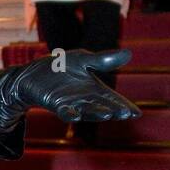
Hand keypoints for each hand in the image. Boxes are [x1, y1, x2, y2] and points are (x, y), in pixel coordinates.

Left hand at [16, 50, 139, 123]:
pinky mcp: (55, 104)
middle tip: (126, 113)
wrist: (33, 74)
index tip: (136, 113)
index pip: (113, 99)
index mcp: (95, 89)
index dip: (124, 105)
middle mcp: (85, 99)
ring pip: (86, 110)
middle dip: (114, 110)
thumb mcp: (83, 60)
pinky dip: (70, 114)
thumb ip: (102, 60)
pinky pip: (65, 111)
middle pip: (103, 106)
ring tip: (108, 114)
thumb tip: (129, 53)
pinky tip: (75, 116)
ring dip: (96, 113)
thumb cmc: (61, 67)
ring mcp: (71, 103)